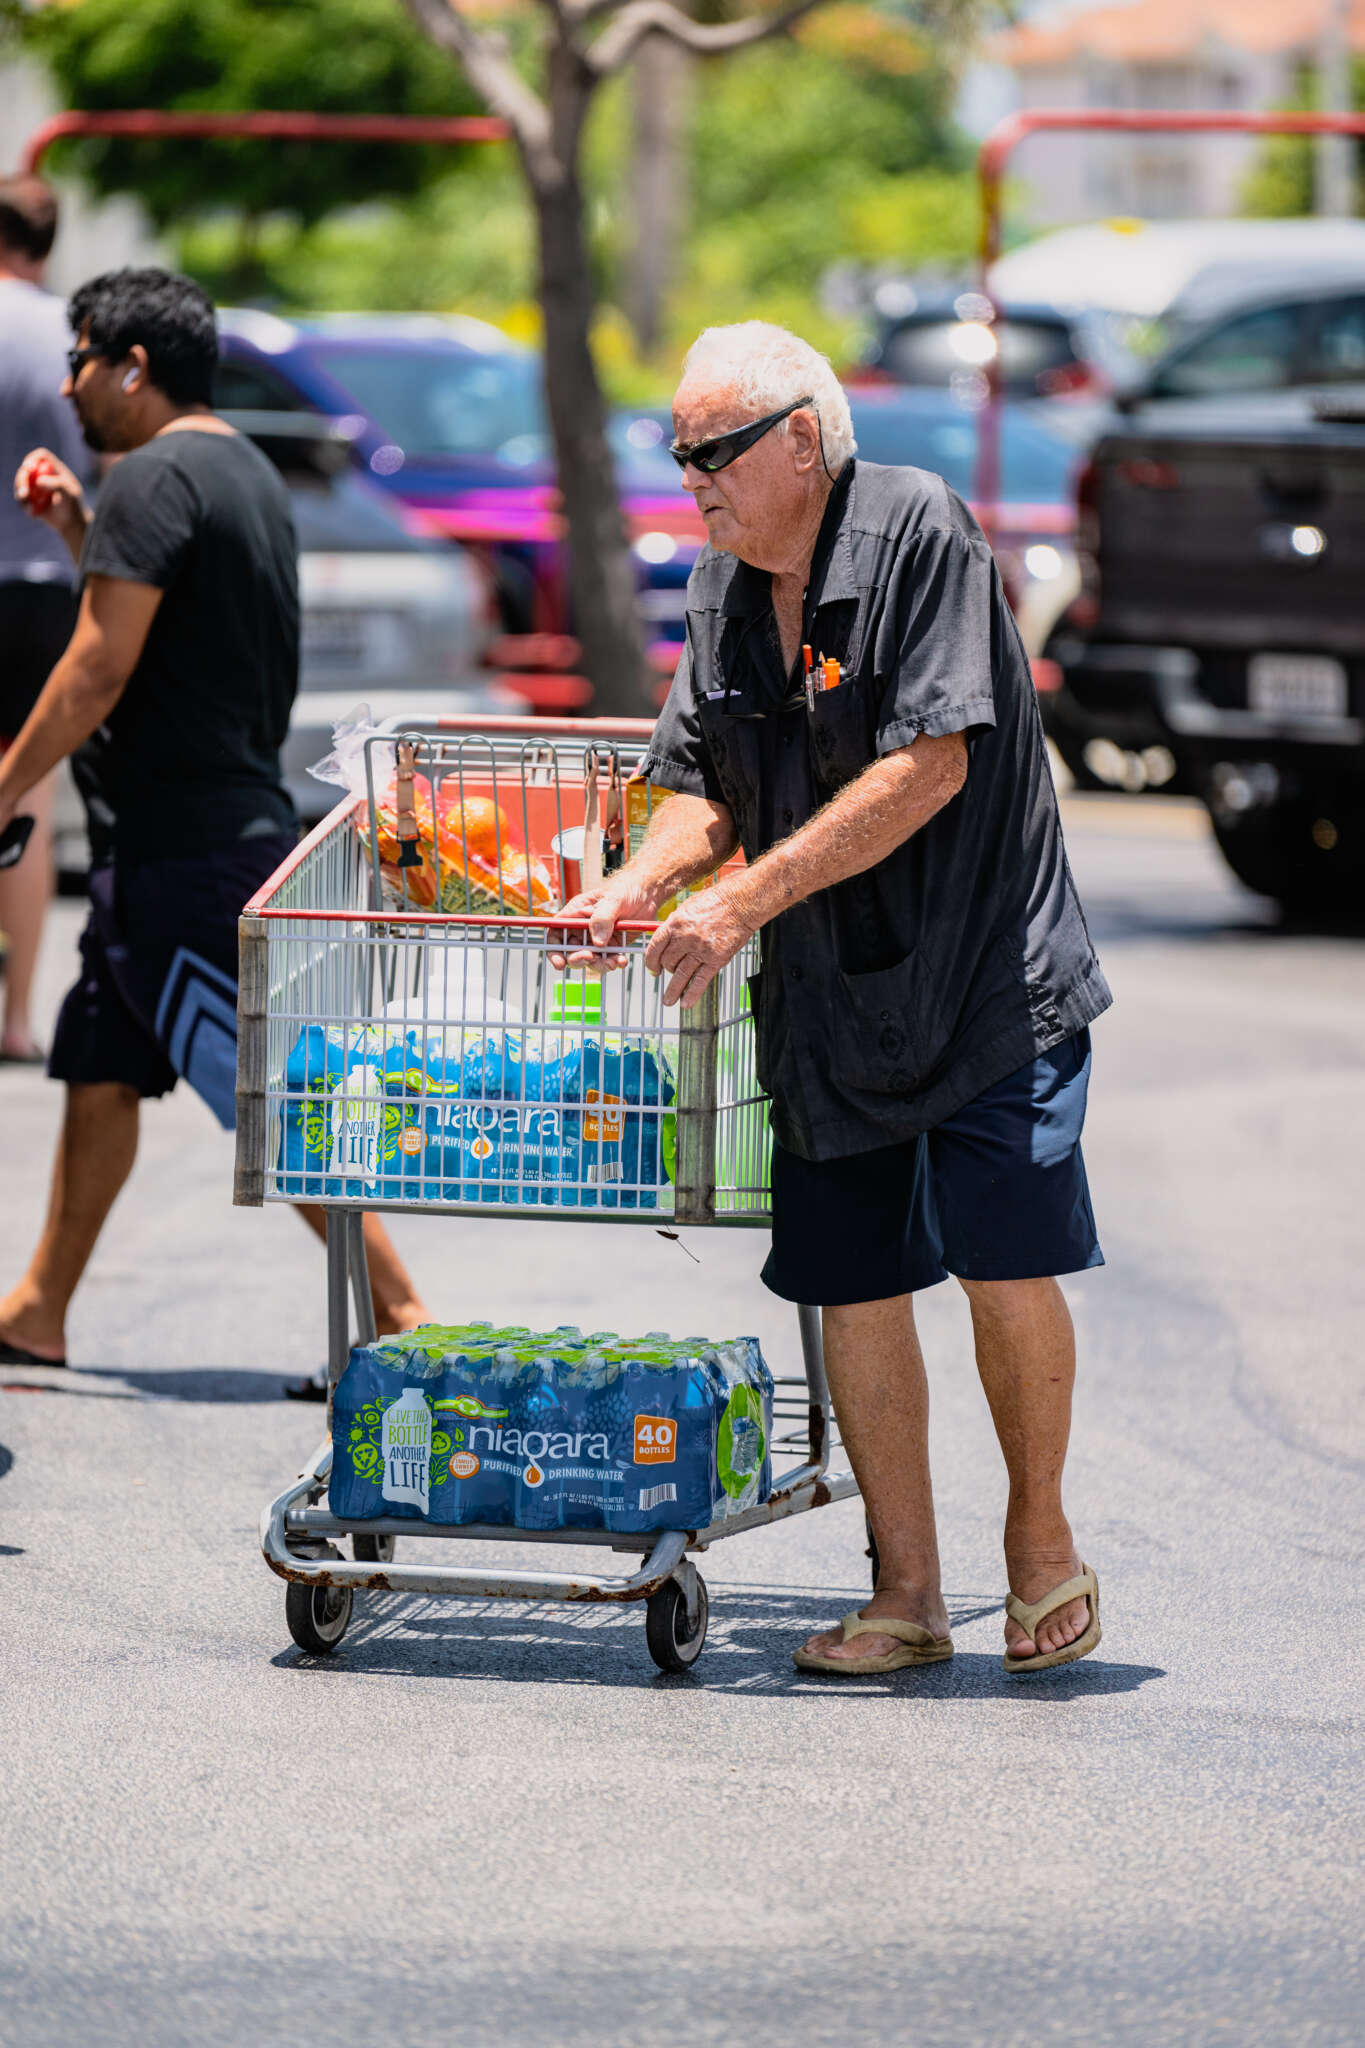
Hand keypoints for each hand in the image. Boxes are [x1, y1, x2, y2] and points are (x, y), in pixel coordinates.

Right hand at [14, 448, 86, 543]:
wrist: (72, 524)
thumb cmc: (74, 506)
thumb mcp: (70, 493)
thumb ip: (56, 484)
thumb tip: (37, 481)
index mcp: (55, 469)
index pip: (41, 456)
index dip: (33, 459)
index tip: (29, 468)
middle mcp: (43, 475)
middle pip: (26, 469)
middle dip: (22, 478)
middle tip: (24, 492)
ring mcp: (35, 486)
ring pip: (20, 483)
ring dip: (21, 494)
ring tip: (29, 506)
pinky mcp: (31, 498)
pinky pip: (21, 499)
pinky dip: (25, 505)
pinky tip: (33, 513)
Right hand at [548, 871, 659, 971]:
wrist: (648, 893)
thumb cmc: (626, 888)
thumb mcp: (613, 900)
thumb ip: (602, 918)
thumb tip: (597, 943)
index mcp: (576, 914)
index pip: (556, 933)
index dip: (554, 949)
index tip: (560, 964)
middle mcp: (583, 928)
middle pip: (570, 951)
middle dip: (578, 959)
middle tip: (591, 958)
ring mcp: (597, 938)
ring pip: (590, 959)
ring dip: (599, 965)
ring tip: (613, 962)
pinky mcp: (612, 945)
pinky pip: (607, 959)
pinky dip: (613, 963)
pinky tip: (622, 960)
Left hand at [644, 881, 756, 1007]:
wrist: (740, 903)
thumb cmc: (716, 901)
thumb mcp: (687, 908)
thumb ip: (675, 925)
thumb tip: (666, 940)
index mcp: (675, 924)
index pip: (655, 948)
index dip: (651, 962)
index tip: (653, 969)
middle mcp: (685, 939)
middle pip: (668, 962)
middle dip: (666, 970)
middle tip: (668, 974)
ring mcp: (701, 950)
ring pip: (681, 975)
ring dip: (673, 990)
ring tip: (669, 1000)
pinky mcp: (716, 959)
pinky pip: (701, 980)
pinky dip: (692, 993)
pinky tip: (686, 1003)